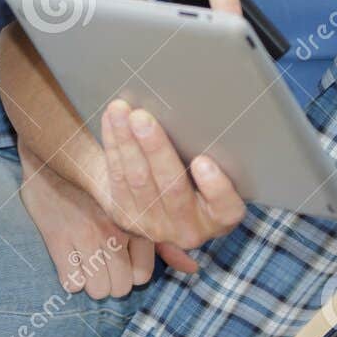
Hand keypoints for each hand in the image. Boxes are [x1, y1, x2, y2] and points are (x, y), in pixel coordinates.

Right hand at [18, 150, 195, 300]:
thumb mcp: (134, 203)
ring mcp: (86, 236)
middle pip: (122, 286)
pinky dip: (74, 277)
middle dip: (116, 281)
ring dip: (95, 281)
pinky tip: (74, 261)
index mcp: (136, 219)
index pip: (143, 273)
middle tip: (107, 265)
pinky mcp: (58, 238)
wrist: (56, 155)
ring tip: (91, 264)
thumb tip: (192, 267)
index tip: (126, 260)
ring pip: (99, 288)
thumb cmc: (98, 179)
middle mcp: (115, 230)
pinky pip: (72, 282)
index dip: (134, 271)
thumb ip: (162, 235)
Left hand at [95, 100, 246, 250]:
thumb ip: (214, 155)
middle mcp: (189, 228)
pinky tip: (111, 121)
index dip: (215, 187)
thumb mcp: (214, 174)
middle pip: (172, 187)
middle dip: (155, 149)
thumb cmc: (199, 175)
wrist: (162, 201)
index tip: (202, 161)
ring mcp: (155, 225)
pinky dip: (113, 145)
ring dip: (126, 141)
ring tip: (120, 111)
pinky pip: (118, 177)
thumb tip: (205, 108)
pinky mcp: (126, 216)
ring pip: (138, 180)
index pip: (225, 208)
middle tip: (142, 118)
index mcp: (220, 217)